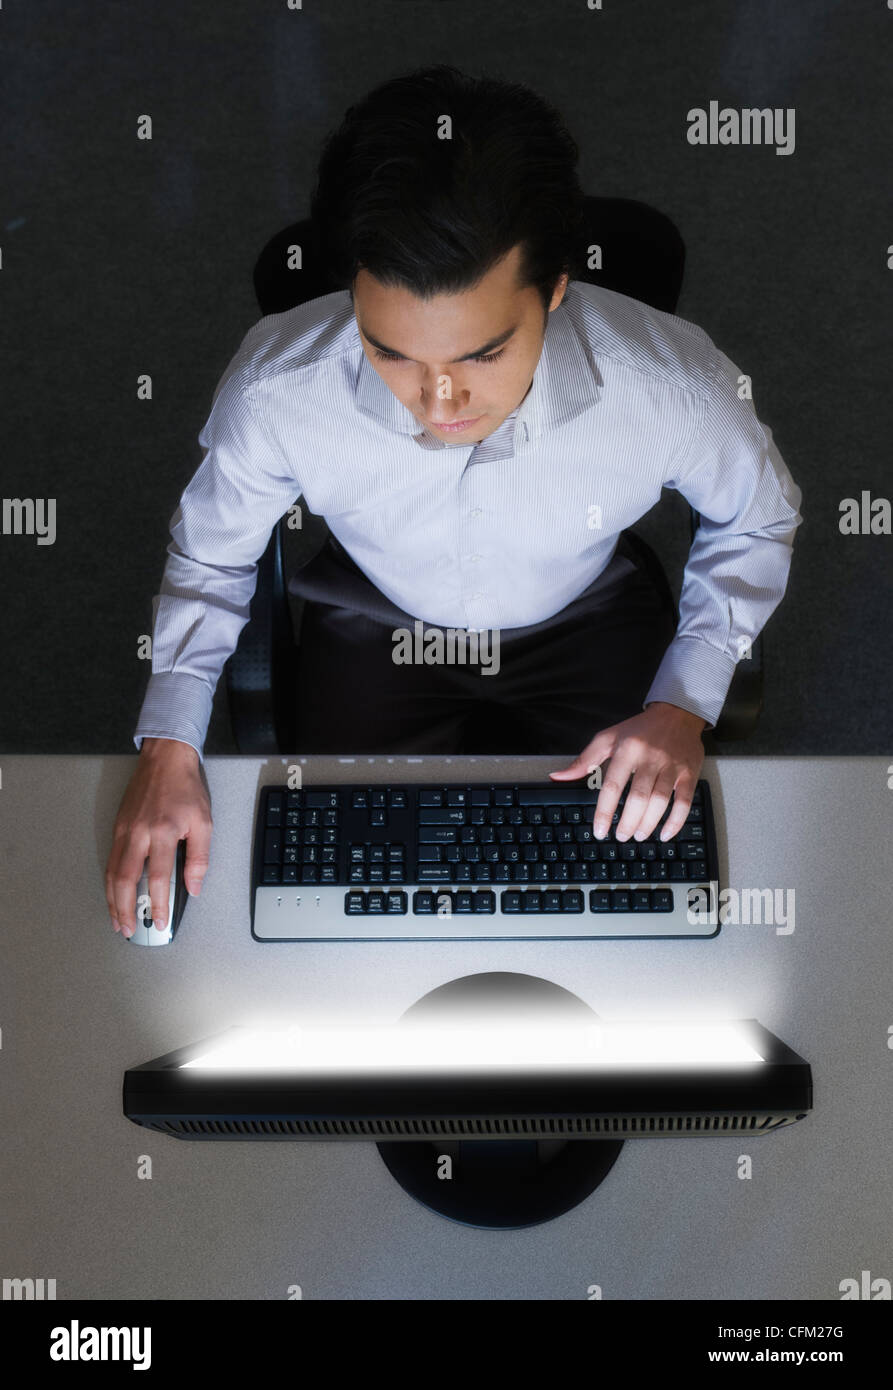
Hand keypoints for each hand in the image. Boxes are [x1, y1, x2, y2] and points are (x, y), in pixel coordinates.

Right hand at [105, 738, 212, 936]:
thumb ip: (198, 858)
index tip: (160, 922)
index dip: (158, 904)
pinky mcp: (117, 827)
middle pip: (125, 881)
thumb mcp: (204, 822)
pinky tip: (114, 893)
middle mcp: (138, 833)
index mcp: (162, 833)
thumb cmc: (186, 788)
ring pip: (112, 873)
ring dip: (113, 900)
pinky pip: (111, 860)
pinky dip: (110, 882)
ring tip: (118, 919)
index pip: (158, 879)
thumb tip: (194, 887)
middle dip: (125, 910)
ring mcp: (124, 830)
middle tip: (129, 929)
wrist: (165, 758)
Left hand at [550, 702, 706, 842]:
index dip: (604, 812)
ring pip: (660, 801)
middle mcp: (650, 758)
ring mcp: (672, 766)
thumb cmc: (639, 730)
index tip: (600, 831)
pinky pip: (685, 801)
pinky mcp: (689, 772)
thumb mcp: (607, 738)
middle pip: (638, 797)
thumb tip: (558, 777)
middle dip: (628, 822)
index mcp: (627, 750)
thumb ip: (583, 761)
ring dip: (648, 824)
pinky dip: (676, 821)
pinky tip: (665, 834)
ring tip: (638, 835)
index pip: (612, 786)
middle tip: (621, 836)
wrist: (677, 713)